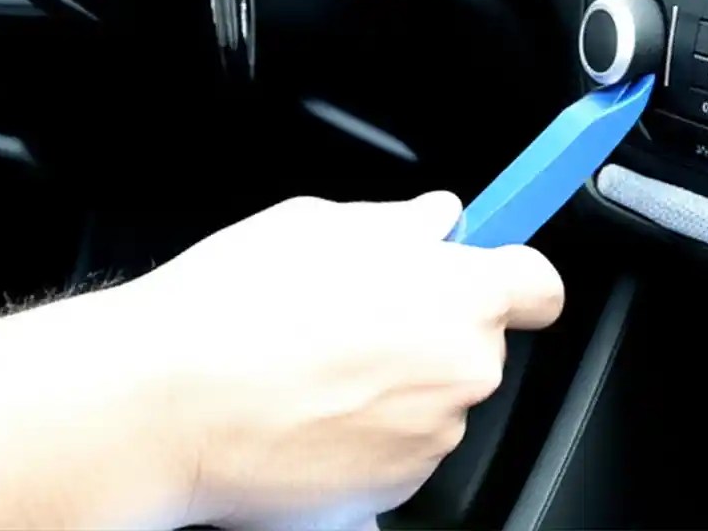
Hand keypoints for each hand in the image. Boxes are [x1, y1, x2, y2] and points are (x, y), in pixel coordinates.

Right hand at [132, 192, 564, 528]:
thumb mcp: (320, 225)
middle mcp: (464, 368)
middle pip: (479, 341)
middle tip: (361, 315)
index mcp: (461, 292)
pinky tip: (311, 408)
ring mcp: (433, 433)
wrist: (168, 405)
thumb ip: (399, 224)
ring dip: (398, 381)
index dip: (514, 276)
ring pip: (436, 395)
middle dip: (434, 326)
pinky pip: (402, 445)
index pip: (539, 284)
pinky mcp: (397, 486)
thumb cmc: (237, 308)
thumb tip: (435, 221)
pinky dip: (371, 431)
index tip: (495, 275)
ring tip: (317, 365)